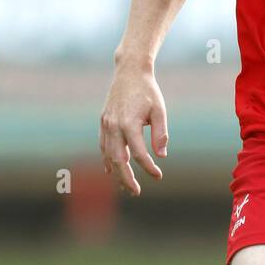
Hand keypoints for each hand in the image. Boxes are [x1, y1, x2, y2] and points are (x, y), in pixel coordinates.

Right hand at [99, 61, 167, 195]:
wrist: (129, 72)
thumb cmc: (148, 91)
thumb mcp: (159, 111)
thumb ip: (160, 133)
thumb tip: (161, 156)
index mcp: (129, 123)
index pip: (139, 154)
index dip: (148, 167)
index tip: (158, 175)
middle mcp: (113, 126)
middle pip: (118, 160)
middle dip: (126, 178)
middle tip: (136, 192)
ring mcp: (106, 125)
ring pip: (108, 155)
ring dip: (116, 172)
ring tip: (126, 186)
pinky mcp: (103, 122)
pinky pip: (103, 146)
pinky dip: (107, 160)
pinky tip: (112, 170)